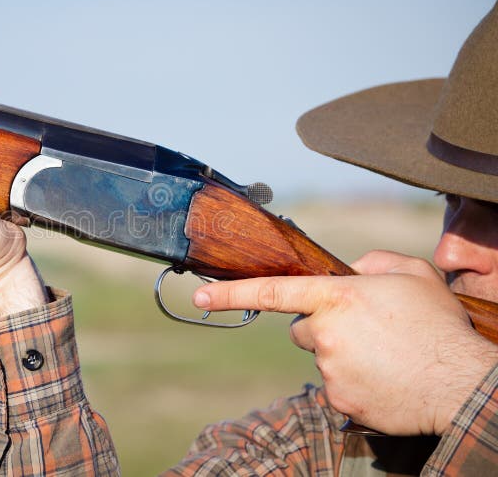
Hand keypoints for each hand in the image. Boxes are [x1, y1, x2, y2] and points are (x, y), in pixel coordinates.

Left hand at [193, 250, 497, 435]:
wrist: (462, 385)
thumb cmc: (438, 326)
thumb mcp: (412, 274)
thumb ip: (372, 262)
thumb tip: (350, 269)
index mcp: (337, 297)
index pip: (272, 290)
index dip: (230, 292)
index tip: (198, 295)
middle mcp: (325, 333)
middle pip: (301, 327)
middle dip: (321, 326)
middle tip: (363, 330)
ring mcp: (329, 369)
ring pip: (320, 355)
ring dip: (341, 352)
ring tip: (383, 353)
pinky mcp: (338, 399)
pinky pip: (335, 383)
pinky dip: (353, 379)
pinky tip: (383, 376)